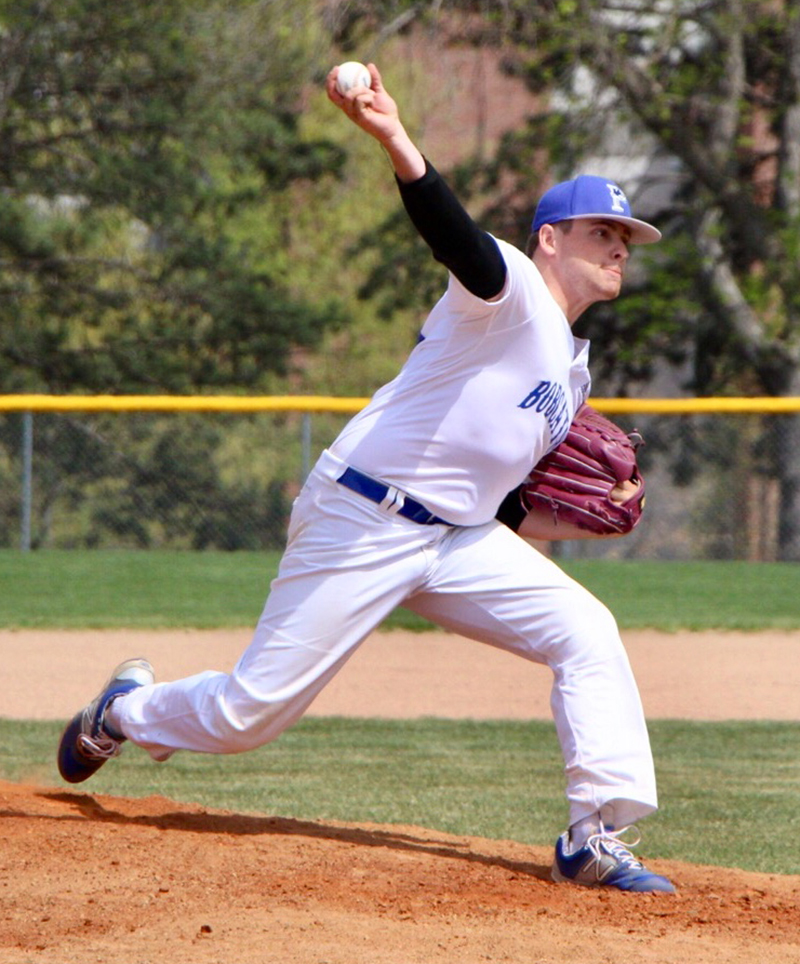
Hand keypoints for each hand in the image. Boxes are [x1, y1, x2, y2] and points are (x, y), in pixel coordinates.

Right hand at [326, 63, 424, 181]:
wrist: (393, 126)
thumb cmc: (386, 111)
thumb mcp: (379, 92)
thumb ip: (374, 80)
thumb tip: (369, 65)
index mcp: (350, 103)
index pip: (334, 92)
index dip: (331, 80)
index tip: (337, 68)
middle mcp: (348, 109)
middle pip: (332, 95)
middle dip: (331, 81)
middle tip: (338, 70)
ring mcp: (353, 114)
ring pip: (349, 96)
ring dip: (361, 89)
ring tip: (371, 93)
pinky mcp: (360, 118)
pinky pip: (359, 101)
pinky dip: (367, 96)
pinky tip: (373, 99)